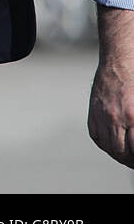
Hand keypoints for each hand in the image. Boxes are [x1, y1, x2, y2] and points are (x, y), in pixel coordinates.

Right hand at [88, 6, 133, 166]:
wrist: (120, 61)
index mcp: (133, 116)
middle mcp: (116, 118)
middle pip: (120, 152)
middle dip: (129, 161)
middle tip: (133, 162)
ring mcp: (102, 114)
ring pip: (107, 146)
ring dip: (117, 155)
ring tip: (125, 156)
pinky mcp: (94, 111)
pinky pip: (96, 135)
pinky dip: (104, 144)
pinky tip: (112, 145)